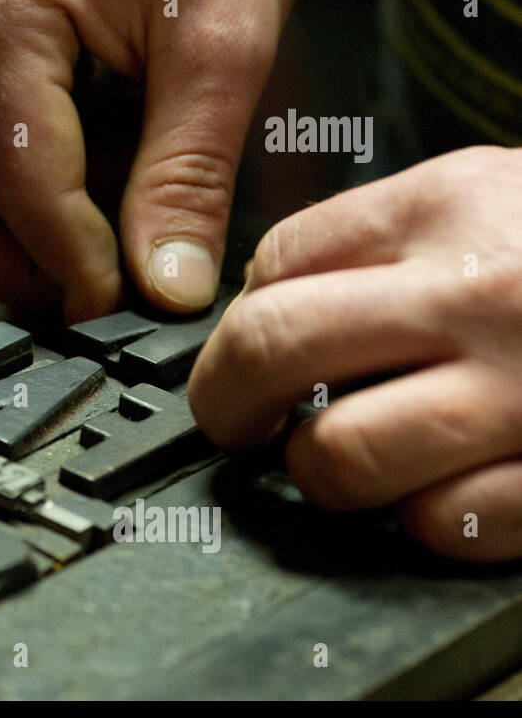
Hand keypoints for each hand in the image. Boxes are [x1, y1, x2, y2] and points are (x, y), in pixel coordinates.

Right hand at [0, 0, 309, 320]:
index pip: (18, 183)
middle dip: (1, 266)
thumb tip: (165, 288)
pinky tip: (73, 187)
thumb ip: (187, 176)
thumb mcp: (224, 42)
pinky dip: (0, 186)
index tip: (121, 304)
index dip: (70, 264)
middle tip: (83, 295)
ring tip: (88, 244)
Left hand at [189, 147, 521, 560]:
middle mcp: (480, 290)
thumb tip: (265, 300)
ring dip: (323, 472)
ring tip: (346, 460)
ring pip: (339, 456)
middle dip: (229, 400)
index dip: (236, 324)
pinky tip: (443, 489)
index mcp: (449, 204)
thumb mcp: (488, 195)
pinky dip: (423, 519)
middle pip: (272, 347)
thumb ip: (380, 238)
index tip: (237, 359)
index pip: (274, 266)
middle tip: (238, 423)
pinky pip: (440, 523)